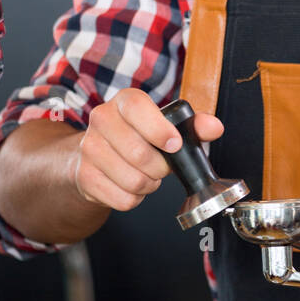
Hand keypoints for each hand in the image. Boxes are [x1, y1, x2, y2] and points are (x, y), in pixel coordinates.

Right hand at [73, 89, 223, 212]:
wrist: (99, 155)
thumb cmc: (139, 136)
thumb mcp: (166, 125)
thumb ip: (193, 125)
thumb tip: (214, 127)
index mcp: (124, 101)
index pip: (137, 109)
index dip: (158, 129)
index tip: (175, 144)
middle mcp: (102, 119)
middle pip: (138, 153)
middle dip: (160, 168)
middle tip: (163, 167)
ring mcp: (89, 148)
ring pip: (132, 180)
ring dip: (149, 184)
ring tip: (147, 175)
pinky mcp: (85, 176)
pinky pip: (122, 199)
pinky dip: (135, 198)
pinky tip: (131, 185)